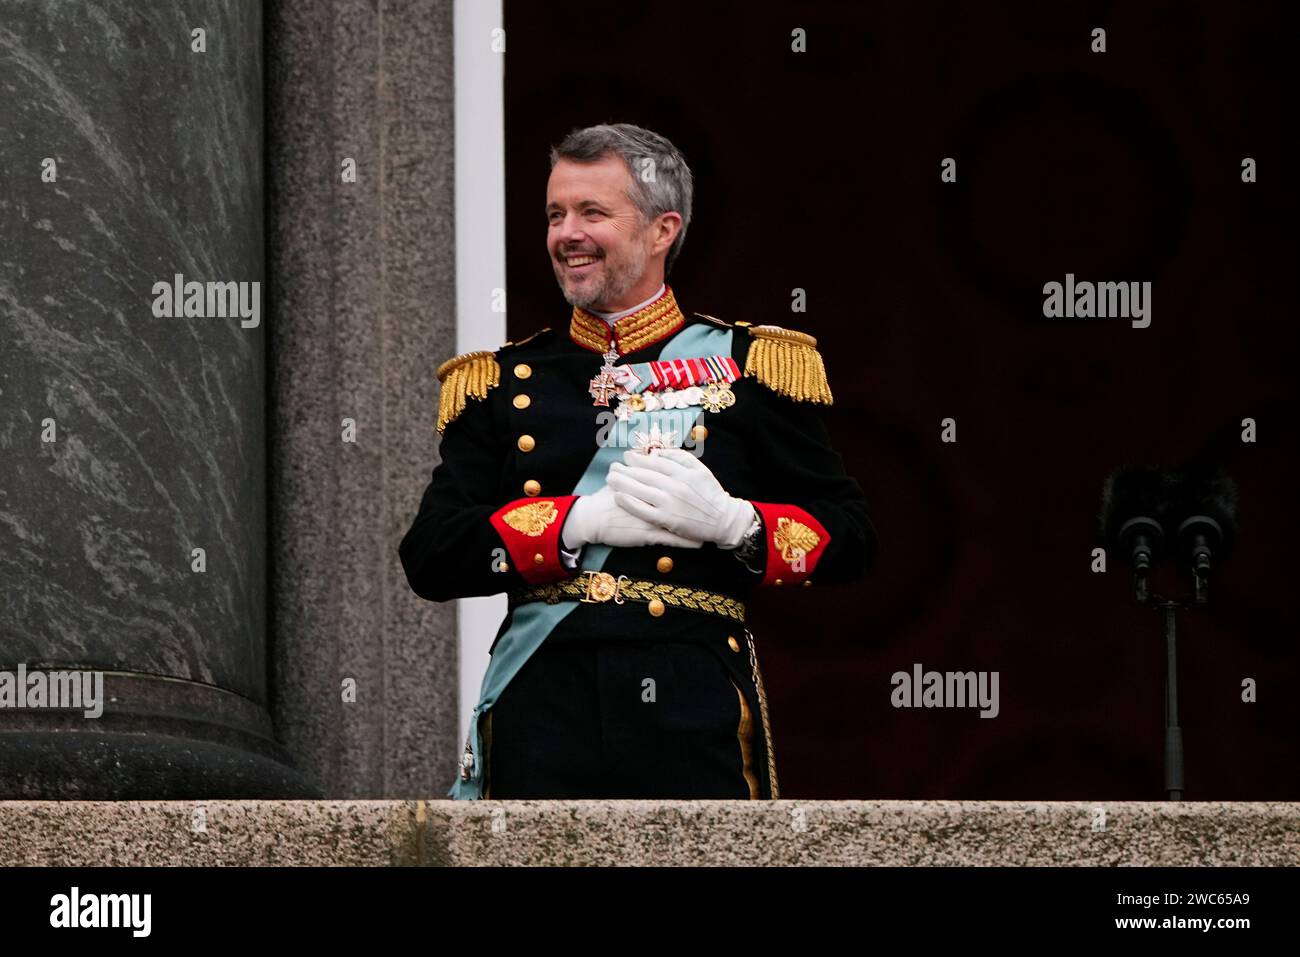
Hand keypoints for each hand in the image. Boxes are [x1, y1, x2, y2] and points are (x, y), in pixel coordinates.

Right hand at [561, 483, 703, 549]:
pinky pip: (672, 539)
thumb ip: (637, 472)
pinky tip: (699, 545)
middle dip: (700, 505)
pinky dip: (686, 542)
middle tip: (716, 507)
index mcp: (650, 485)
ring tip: (714, 528)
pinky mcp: (648, 534)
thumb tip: (647, 460)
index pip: (676, 484)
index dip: (692, 488)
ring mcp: (653, 518)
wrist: (592, 518)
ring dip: (698, 525)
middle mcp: (655, 500)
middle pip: (683, 502)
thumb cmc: (605, 499)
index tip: (706, 491)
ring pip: (682, 522)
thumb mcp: (623, 481)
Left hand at [606, 447, 755, 548]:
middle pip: (645, 474)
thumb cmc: (711, 494)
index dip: (639, 458)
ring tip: (611, 477)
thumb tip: (661, 452)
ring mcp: (669, 503)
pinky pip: (643, 509)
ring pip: (641, 489)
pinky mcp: (666, 519)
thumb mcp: (701, 470)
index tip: (627, 456)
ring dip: (622, 482)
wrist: (722, 520)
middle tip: (614, 465)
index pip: (655, 462)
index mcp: (683, 472)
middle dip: (626, 468)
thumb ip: (682, 458)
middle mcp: (675, 486)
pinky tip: (617, 496)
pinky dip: (629, 502)